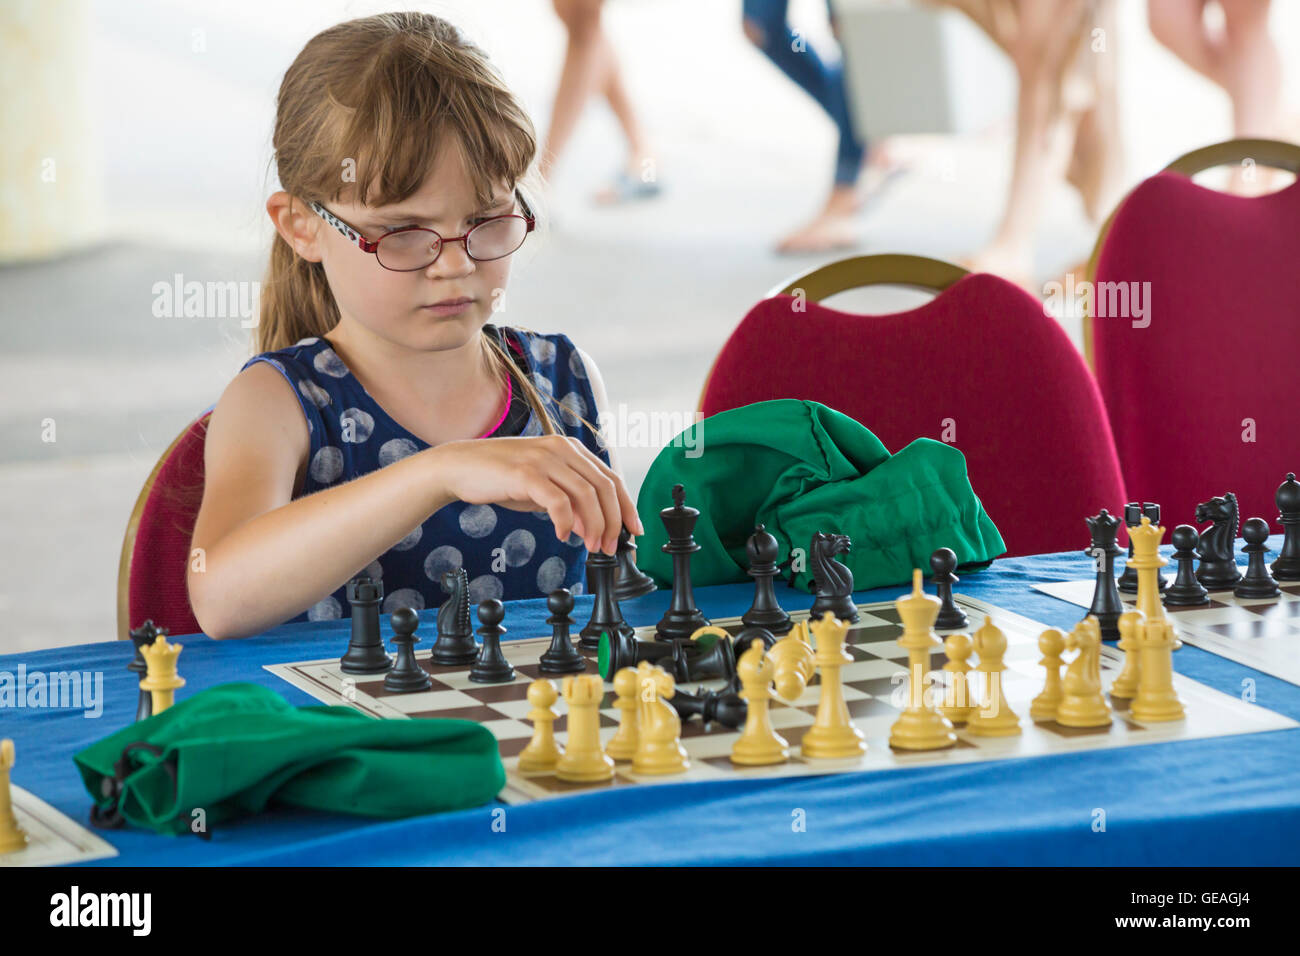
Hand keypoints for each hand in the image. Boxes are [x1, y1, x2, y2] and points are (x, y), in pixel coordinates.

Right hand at [429, 435, 644, 553]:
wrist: (460, 467)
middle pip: (605, 487)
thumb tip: (593, 528)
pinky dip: (566, 522)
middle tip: (610, 547)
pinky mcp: (526, 473)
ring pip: (586, 494)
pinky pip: (558, 501)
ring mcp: (544, 459)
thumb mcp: (543, 488)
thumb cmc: (501, 477)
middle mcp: (562, 449)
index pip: (611, 478)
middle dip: (613, 521)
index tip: (633, 530)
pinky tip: (562, 534)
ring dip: (594, 526)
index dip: (626, 506)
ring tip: (590, 545)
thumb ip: (569, 502)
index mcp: (570, 449)